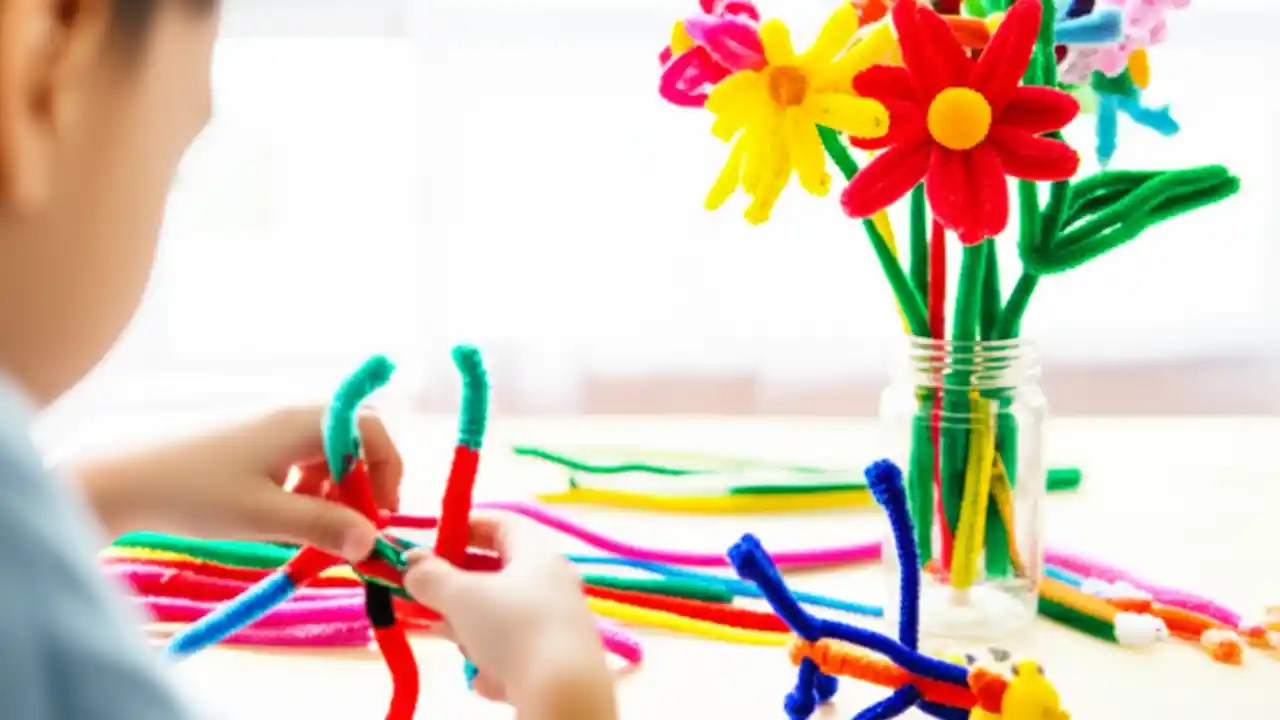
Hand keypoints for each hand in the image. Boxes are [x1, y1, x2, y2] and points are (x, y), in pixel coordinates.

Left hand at [72, 407, 401, 561]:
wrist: (123, 482)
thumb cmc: (194, 494)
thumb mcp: (264, 517)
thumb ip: (323, 527)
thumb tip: (372, 542)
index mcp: (302, 423)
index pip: (372, 432)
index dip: (387, 472)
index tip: (379, 517)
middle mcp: (292, 417)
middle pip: (353, 442)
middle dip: (361, 486)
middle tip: (353, 528)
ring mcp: (270, 428)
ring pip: (326, 455)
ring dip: (332, 492)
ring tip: (311, 531)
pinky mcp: (251, 444)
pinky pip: (298, 461)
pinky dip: (305, 490)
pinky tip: (282, 519)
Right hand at [403, 516, 616, 719]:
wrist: (563, 694)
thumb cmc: (513, 629)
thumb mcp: (461, 597)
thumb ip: (431, 577)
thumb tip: (412, 564)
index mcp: (537, 552)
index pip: (500, 522)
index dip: (463, 526)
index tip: (431, 542)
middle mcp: (553, 581)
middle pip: (497, 573)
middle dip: (458, 588)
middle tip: (428, 599)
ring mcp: (557, 622)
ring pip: (502, 616)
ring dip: (473, 630)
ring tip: (459, 643)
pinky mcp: (557, 660)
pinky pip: (515, 652)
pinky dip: (495, 662)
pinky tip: (487, 679)